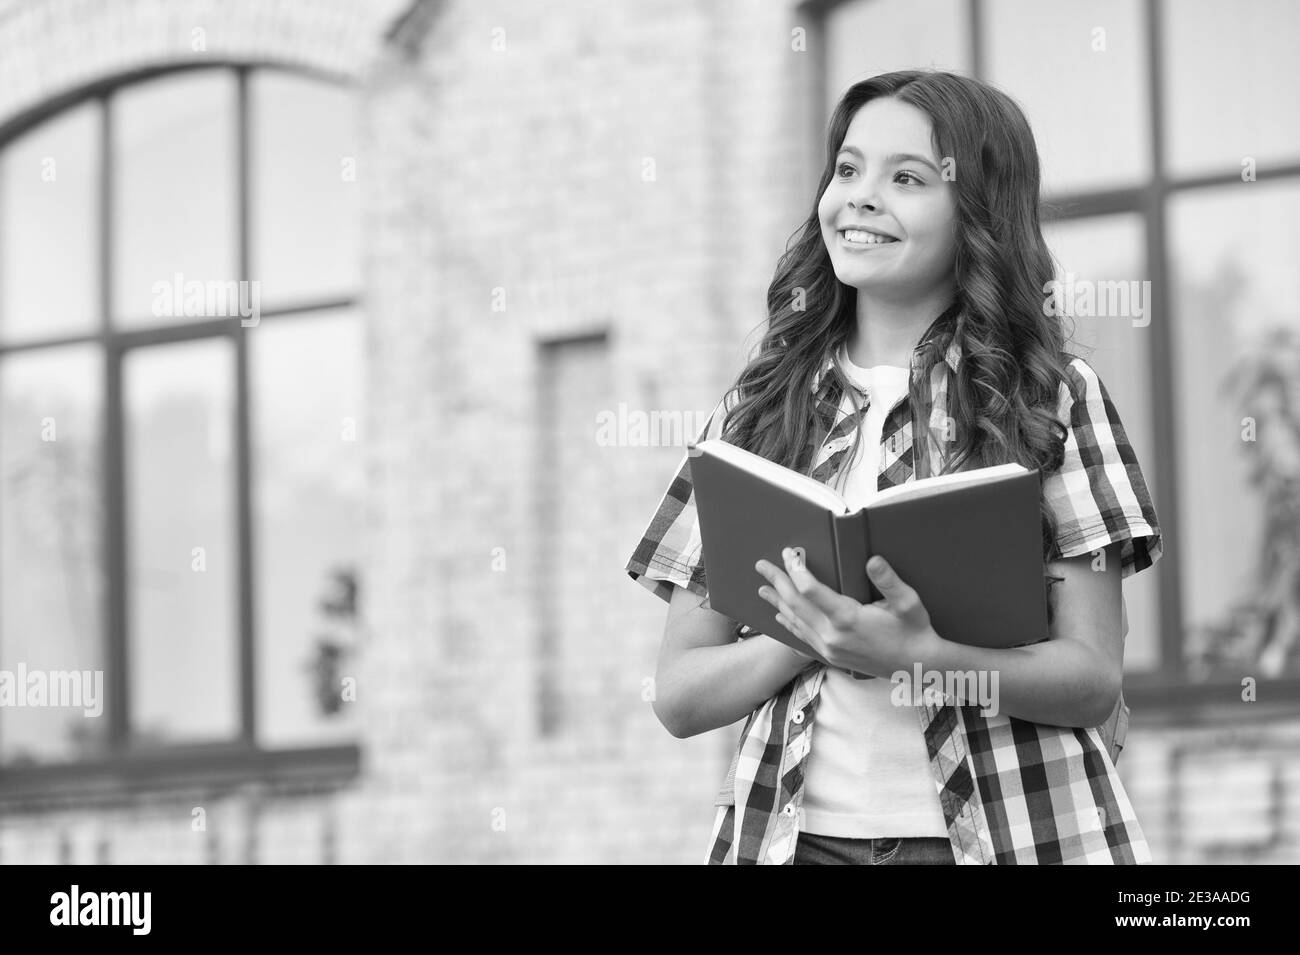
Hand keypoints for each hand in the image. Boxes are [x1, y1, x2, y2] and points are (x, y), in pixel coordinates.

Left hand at [755, 548, 939, 677]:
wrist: (917, 666)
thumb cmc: (914, 630)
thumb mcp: (909, 603)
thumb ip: (889, 581)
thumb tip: (873, 560)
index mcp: (848, 619)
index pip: (811, 590)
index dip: (796, 569)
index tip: (788, 553)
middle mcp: (833, 636)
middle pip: (795, 604)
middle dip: (777, 581)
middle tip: (761, 565)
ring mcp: (829, 648)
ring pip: (794, 622)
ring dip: (777, 602)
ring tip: (762, 588)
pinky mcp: (830, 656)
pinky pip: (802, 636)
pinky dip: (788, 623)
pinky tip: (779, 614)